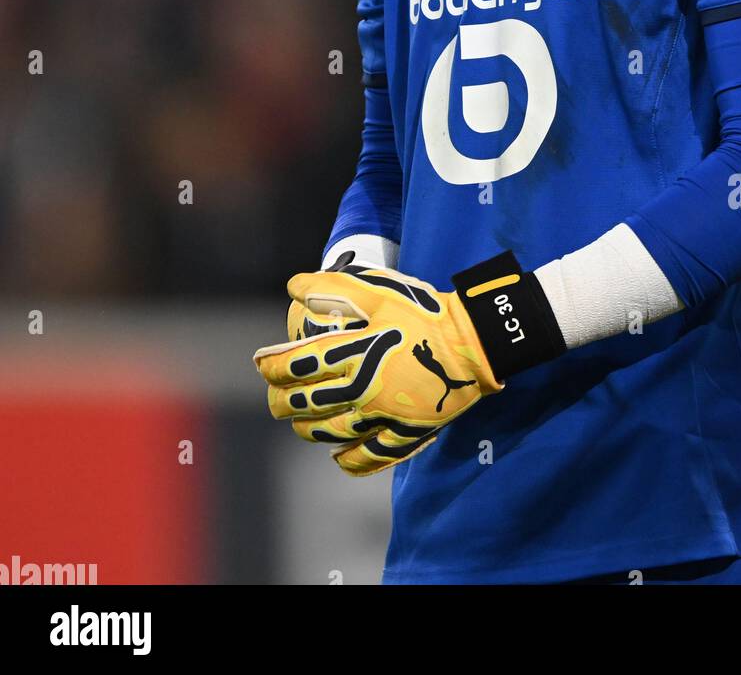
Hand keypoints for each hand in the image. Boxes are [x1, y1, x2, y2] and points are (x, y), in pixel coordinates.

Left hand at [253, 252, 504, 475]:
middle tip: (274, 398)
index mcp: (359, 351)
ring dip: (307, 430)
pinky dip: (349, 460)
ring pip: (333, 432)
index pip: (303, 364)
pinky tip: (338, 457)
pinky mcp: (406, 434)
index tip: (261, 364)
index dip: (275, 366)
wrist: (476, 344)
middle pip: (310, 403)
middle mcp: (366, 388)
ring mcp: (386, 416)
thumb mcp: (381, 291)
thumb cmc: (426, 313)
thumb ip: (335, 286)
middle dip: (282, 402)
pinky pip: (370, 456)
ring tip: (297, 424)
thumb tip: (293, 284)